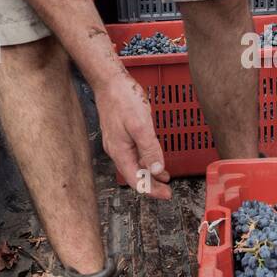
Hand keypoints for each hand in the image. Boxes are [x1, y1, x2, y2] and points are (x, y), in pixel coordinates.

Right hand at [94, 74, 170, 198]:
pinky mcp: (121, 133)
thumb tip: (157, 170)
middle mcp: (117, 150)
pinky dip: (146, 160)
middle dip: (151, 184)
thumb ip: (149, 149)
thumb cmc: (123, 99)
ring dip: (149, 173)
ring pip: (135, 165)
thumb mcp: (141, 125)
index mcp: (120, 151)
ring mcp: (118, 142)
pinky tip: (154, 159)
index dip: (151, 190)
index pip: (135, 180)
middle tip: (167, 191)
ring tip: (164, 179)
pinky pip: (134, 154)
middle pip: (134, 175)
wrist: (109, 81)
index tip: (166, 195)